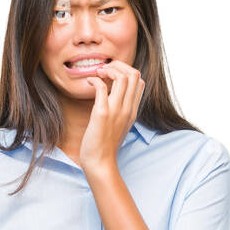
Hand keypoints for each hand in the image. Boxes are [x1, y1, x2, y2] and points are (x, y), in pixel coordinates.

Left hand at [78, 59, 144, 174]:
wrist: (100, 163)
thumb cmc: (105, 146)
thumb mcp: (118, 126)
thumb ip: (119, 111)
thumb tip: (111, 97)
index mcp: (132, 110)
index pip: (140, 81)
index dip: (126, 72)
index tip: (112, 75)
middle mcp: (128, 108)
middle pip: (134, 74)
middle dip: (118, 65)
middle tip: (104, 70)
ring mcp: (116, 110)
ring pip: (122, 77)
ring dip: (109, 69)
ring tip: (98, 73)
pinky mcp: (102, 113)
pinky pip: (101, 87)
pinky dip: (95, 79)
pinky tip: (89, 81)